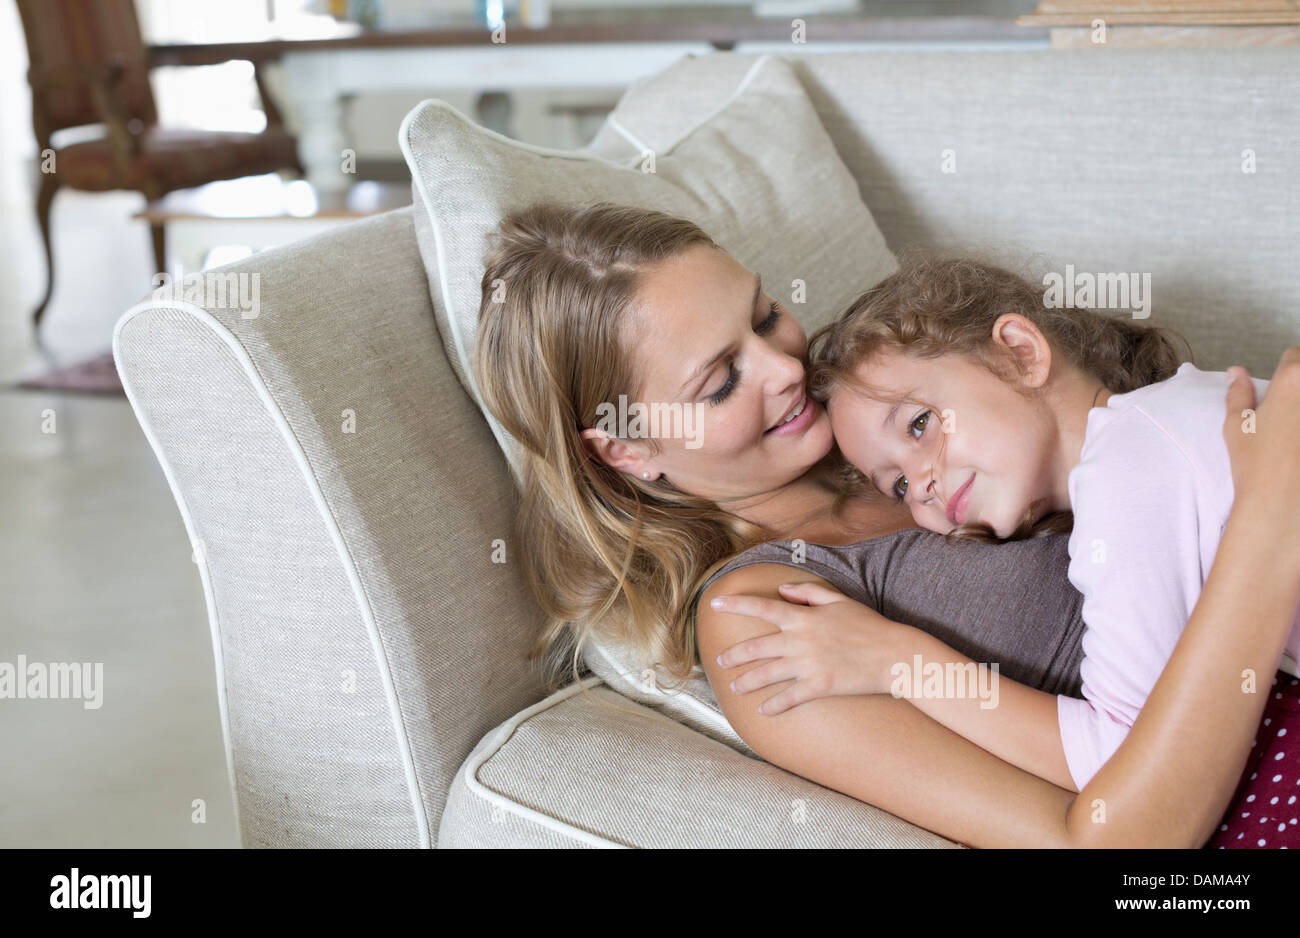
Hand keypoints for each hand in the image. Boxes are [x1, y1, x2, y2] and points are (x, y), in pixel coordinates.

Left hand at [710, 581, 913, 714]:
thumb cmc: (868, 625)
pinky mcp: (820, 686)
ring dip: (746, 682)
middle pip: (756, 647)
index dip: (735, 605)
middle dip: (734, 655)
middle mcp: (800, 640)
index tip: (714, 605)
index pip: (761, 607)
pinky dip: (774, 706)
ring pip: (767, 674)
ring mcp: (809, 664)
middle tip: (719, 661)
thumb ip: (807, 593)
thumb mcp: (838, 600)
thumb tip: (782, 590)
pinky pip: (790, 698)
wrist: (894, 654)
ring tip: (734, 687)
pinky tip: (762, 711)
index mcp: (803, 617)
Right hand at [1224, 348, 1299, 547]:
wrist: (1282, 505)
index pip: (1296, 356)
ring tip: (1295, 433)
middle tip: (1292, 415)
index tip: (1285, 389)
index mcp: (1292, 380)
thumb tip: (1235, 372)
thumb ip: (1238, 394)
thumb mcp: (1236, 428)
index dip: (1289, 370)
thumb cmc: (1255, 465)